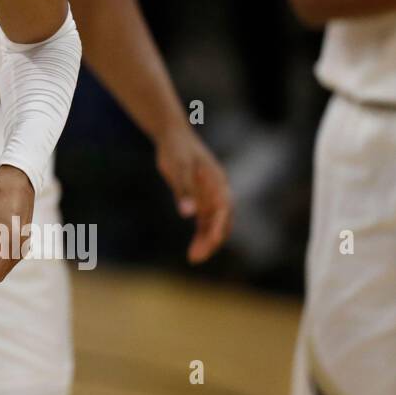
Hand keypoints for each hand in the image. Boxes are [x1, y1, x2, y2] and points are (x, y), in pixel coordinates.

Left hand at [154, 123, 231, 263]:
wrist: (172, 136)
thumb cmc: (177, 150)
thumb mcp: (179, 169)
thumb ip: (184, 191)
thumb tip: (188, 214)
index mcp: (219, 185)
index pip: (223, 213)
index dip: (217, 230)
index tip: (209, 245)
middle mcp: (218, 192)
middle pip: (221, 222)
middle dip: (211, 241)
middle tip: (195, 258)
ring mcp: (210, 196)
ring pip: (213, 224)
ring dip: (206, 241)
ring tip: (193, 258)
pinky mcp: (200, 198)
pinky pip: (204, 220)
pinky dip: (201, 234)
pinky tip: (194, 248)